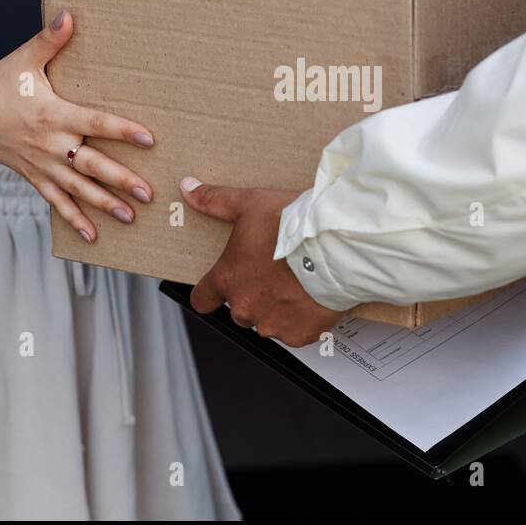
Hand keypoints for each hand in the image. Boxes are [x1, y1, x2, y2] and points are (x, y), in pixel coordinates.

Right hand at [0, 10, 155, 242]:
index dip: (122, 130)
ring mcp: (42, 165)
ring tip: (131, 217)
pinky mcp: (34, 177)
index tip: (148, 138)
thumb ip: (49, 40)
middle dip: (120, 180)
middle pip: (91, 165)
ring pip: (78, 189)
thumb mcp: (24, 60)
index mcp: (53, 114)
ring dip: (104, 204)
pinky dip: (75, 219)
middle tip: (147, 193)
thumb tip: (69, 14)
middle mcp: (50, 144)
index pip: (95, 122)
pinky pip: (56, 202)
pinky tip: (94, 235)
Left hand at [180, 180, 344, 346]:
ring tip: (297, 281)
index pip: (202, 299)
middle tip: (274, 272)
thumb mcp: (249, 204)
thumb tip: (189, 190)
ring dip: (278, 307)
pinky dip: (302, 317)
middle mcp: (246, 307)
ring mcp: (273, 324)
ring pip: (269, 320)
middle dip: (255, 294)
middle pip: (240, 309)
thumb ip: (215, 200)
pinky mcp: (300, 334)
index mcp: (229, 279)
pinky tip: (311, 294)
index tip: (219, 286)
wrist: (336, 246)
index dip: (209, 292)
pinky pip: (296, 330)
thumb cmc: (294, 228)